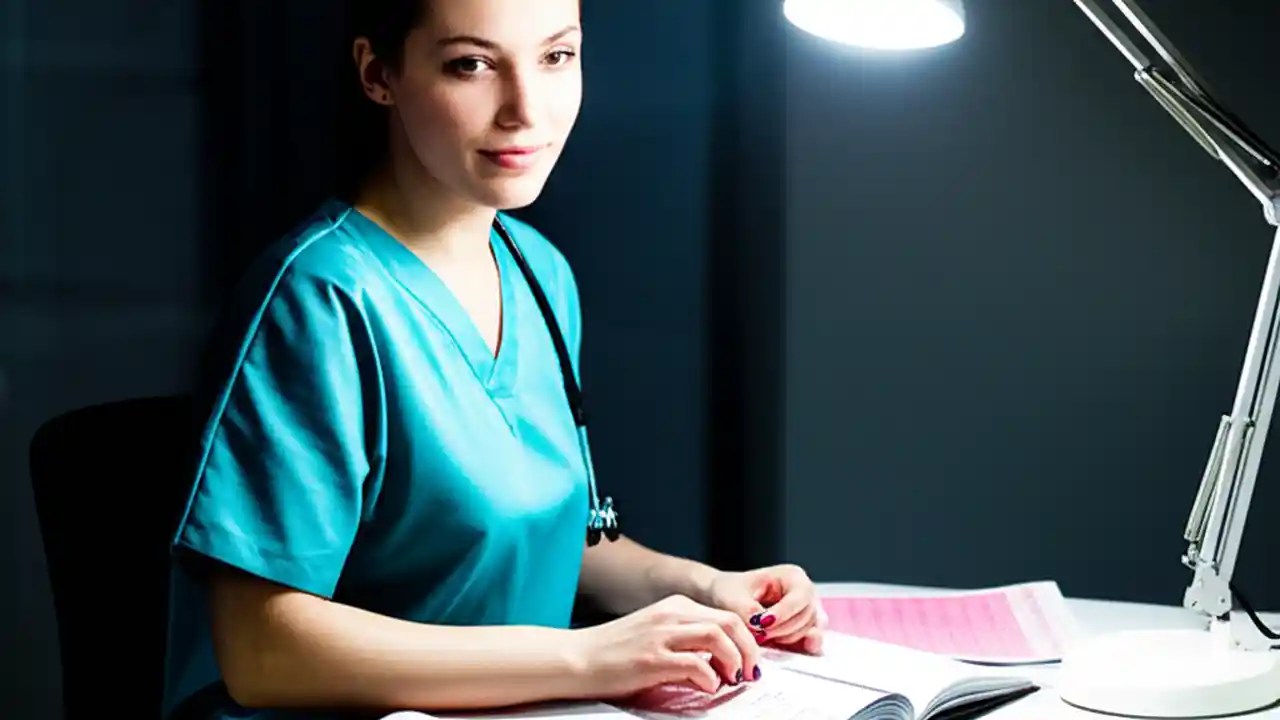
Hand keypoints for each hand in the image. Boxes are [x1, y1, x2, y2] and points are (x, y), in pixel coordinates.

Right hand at [568, 594, 762, 698]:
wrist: (578, 658)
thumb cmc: (616, 651)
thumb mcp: (656, 632)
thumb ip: (686, 637)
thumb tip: (720, 659)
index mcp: (675, 606)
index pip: (726, 615)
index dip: (746, 639)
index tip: (749, 661)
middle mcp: (671, 614)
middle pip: (729, 622)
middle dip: (748, 649)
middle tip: (750, 672)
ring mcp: (661, 635)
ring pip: (717, 637)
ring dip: (734, 661)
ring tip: (732, 679)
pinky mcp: (652, 659)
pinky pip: (696, 665)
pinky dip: (710, 678)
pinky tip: (707, 687)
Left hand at [704, 564, 826, 654]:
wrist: (727, 599)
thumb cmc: (731, 591)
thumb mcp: (734, 597)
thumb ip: (748, 611)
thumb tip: (762, 626)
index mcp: (793, 576)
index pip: (798, 598)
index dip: (782, 614)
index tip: (760, 624)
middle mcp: (805, 593)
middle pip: (805, 616)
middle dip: (781, 629)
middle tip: (758, 634)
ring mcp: (807, 612)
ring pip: (807, 631)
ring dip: (784, 638)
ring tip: (760, 635)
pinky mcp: (804, 629)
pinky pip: (809, 642)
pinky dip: (795, 646)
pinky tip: (780, 646)